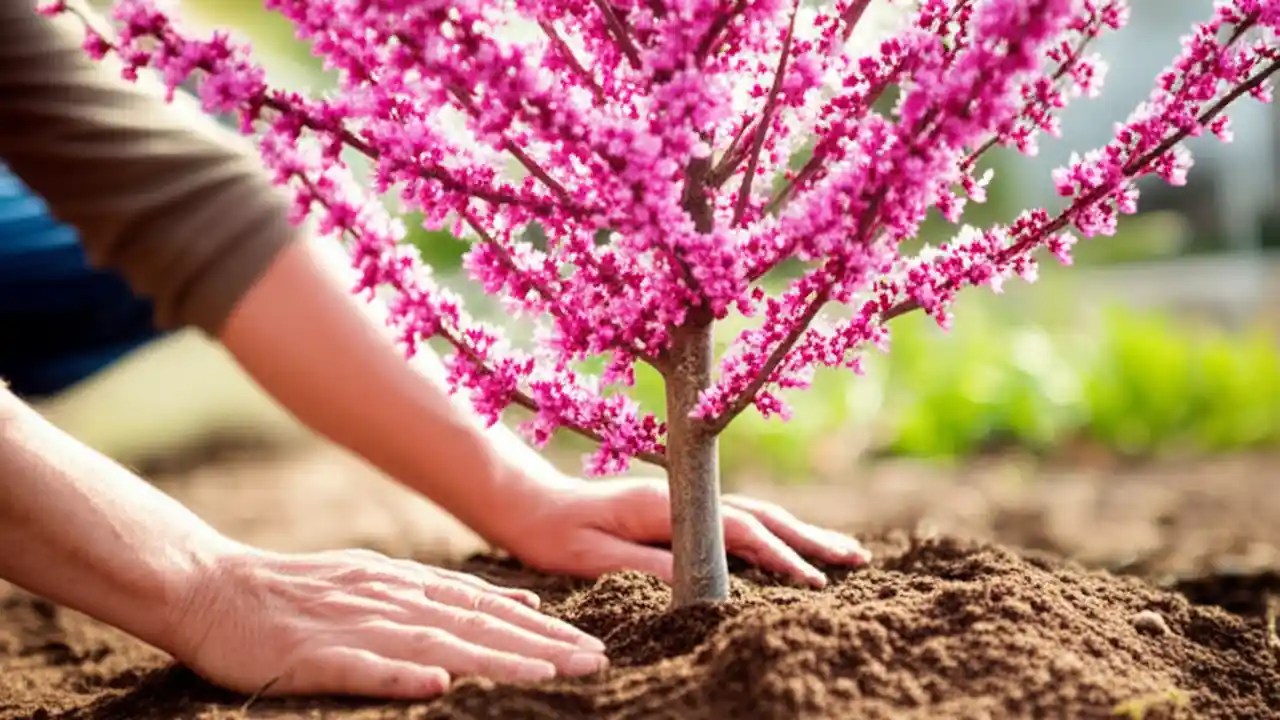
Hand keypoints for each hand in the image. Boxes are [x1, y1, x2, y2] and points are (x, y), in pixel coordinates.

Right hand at [165, 547, 607, 698]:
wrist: (213, 587)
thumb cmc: (300, 591)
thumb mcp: (383, 580)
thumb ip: (446, 595)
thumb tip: (521, 606)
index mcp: (406, 585)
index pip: (487, 609)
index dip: (542, 630)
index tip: (590, 646)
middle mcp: (390, 599)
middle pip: (476, 626)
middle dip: (539, 647)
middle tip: (594, 662)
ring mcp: (352, 625)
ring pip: (434, 644)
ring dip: (493, 660)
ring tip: (545, 675)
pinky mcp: (311, 654)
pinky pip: (360, 668)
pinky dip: (399, 677)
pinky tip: (436, 687)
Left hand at [496, 478, 869, 587]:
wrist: (528, 502)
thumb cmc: (555, 534)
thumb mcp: (595, 558)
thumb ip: (650, 568)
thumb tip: (704, 586)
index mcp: (666, 504)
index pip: (738, 531)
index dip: (779, 556)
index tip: (816, 581)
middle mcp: (683, 495)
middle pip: (761, 516)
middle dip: (811, 539)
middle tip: (858, 560)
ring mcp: (684, 499)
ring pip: (756, 515)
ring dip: (801, 534)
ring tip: (843, 553)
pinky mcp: (679, 510)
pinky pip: (738, 522)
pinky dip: (774, 534)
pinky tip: (790, 547)